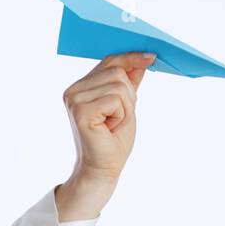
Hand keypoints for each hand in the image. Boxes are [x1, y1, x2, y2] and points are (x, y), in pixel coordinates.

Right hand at [63, 51, 155, 184]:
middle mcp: (73, 90)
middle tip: (119, 118)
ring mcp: (74, 99)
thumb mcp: (126, 106)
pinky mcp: (81, 110)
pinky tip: (109, 128)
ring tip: (113, 124)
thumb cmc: (113, 141)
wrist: (103, 169)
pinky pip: (115, 100)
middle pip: (117, 72)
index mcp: (81, 86)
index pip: (108, 62)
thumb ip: (129, 82)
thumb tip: (143, 59)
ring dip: (125, 108)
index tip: (151, 56)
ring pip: (118, 86)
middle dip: (129, 96)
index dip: (130, 58)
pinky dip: (120, 115)